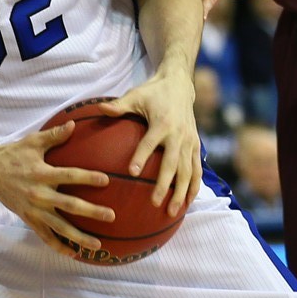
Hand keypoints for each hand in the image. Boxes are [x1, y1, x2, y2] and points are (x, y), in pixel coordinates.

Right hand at [0, 122, 113, 257]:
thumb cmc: (12, 155)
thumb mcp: (32, 142)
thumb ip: (54, 136)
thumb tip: (73, 124)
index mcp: (42, 174)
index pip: (69, 176)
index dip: (87, 178)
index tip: (106, 181)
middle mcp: (39, 194)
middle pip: (70, 206)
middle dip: (92, 212)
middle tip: (111, 216)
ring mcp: (34, 210)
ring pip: (60, 227)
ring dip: (79, 237)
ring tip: (98, 245)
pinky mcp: (28, 219)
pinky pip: (45, 236)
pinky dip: (59, 246)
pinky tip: (74, 253)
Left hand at [72, 72, 201, 213]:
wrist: (180, 85)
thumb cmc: (153, 92)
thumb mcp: (135, 96)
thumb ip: (119, 106)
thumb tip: (99, 109)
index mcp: (162, 123)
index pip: (150, 143)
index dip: (141, 156)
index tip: (131, 172)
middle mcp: (179, 135)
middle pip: (173, 164)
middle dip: (165, 185)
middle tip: (154, 203)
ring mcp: (190, 142)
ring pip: (188, 172)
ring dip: (181, 192)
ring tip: (172, 212)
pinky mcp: (196, 146)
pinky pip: (197, 170)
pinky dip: (194, 187)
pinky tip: (188, 203)